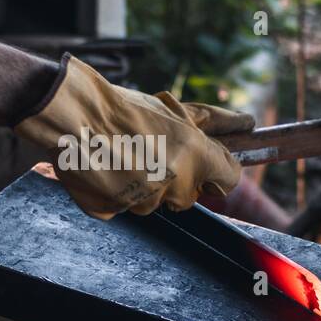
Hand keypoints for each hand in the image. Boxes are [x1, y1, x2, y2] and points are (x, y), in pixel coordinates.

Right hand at [14, 56, 254, 218]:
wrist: (71, 116)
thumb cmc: (124, 109)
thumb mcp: (172, 110)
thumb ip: (215, 121)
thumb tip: (249, 123)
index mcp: (194, 158)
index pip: (229, 179)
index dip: (219, 170)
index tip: (208, 163)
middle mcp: (172, 186)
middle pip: (188, 196)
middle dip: (176, 177)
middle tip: (152, 151)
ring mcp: (140, 203)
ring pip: (152, 201)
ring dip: (143, 183)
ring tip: (121, 154)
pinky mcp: (111, 211)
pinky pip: (121, 206)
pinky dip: (115, 190)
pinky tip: (104, 167)